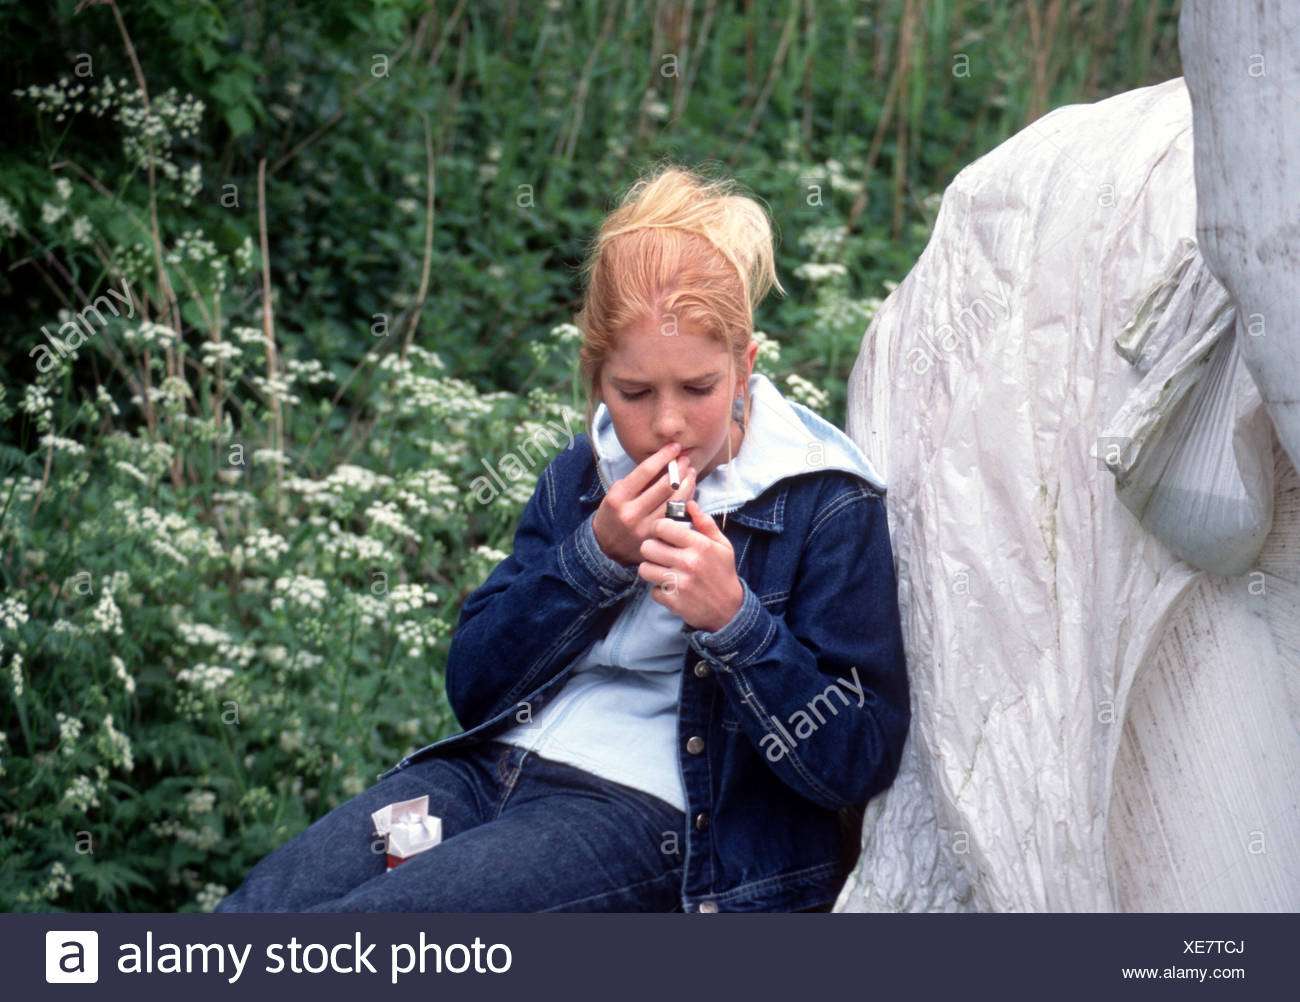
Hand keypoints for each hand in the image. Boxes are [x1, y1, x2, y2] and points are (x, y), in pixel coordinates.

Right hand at [592, 442, 697, 565]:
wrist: (606, 547)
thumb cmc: (613, 514)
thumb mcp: (616, 494)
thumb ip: (637, 480)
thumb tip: (665, 461)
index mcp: (618, 497)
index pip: (645, 471)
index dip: (663, 456)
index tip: (674, 447)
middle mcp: (632, 513)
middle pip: (665, 486)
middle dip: (679, 468)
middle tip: (686, 459)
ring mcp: (646, 528)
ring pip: (676, 501)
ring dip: (687, 483)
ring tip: (690, 472)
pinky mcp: (657, 538)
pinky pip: (678, 516)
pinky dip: (686, 501)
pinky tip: (689, 491)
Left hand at [637, 498, 743, 632]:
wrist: (729, 610)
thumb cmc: (723, 573)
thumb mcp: (722, 545)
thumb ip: (705, 524)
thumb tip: (689, 503)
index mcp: (700, 545)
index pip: (662, 527)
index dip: (657, 529)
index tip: (661, 534)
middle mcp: (689, 562)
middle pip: (648, 547)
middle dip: (651, 549)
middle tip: (659, 554)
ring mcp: (680, 583)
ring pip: (644, 569)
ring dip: (651, 569)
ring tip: (662, 570)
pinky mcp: (673, 601)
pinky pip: (652, 590)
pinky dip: (659, 591)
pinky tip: (671, 588)